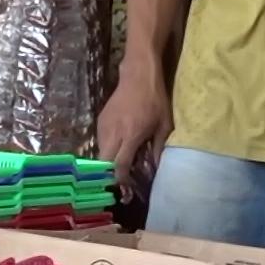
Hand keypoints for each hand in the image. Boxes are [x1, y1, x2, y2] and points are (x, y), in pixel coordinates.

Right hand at [97, 69, 173, 200]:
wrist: (138, 74)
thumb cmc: (155, 99)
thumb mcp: (164, 124)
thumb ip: (159, 147)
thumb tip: (156, 167)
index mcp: (131, 134)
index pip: (120, 164)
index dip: (120, 179)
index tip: (124, 190)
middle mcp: (114, 132)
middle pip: (104, 162)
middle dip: (109, 174)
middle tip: (119, 182)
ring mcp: (104, 126)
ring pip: (100, 152)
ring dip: (107, 162)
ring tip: (119, 165)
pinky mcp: (100, 120)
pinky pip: (101, 141)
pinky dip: (107, 149)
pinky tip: (117, 149)